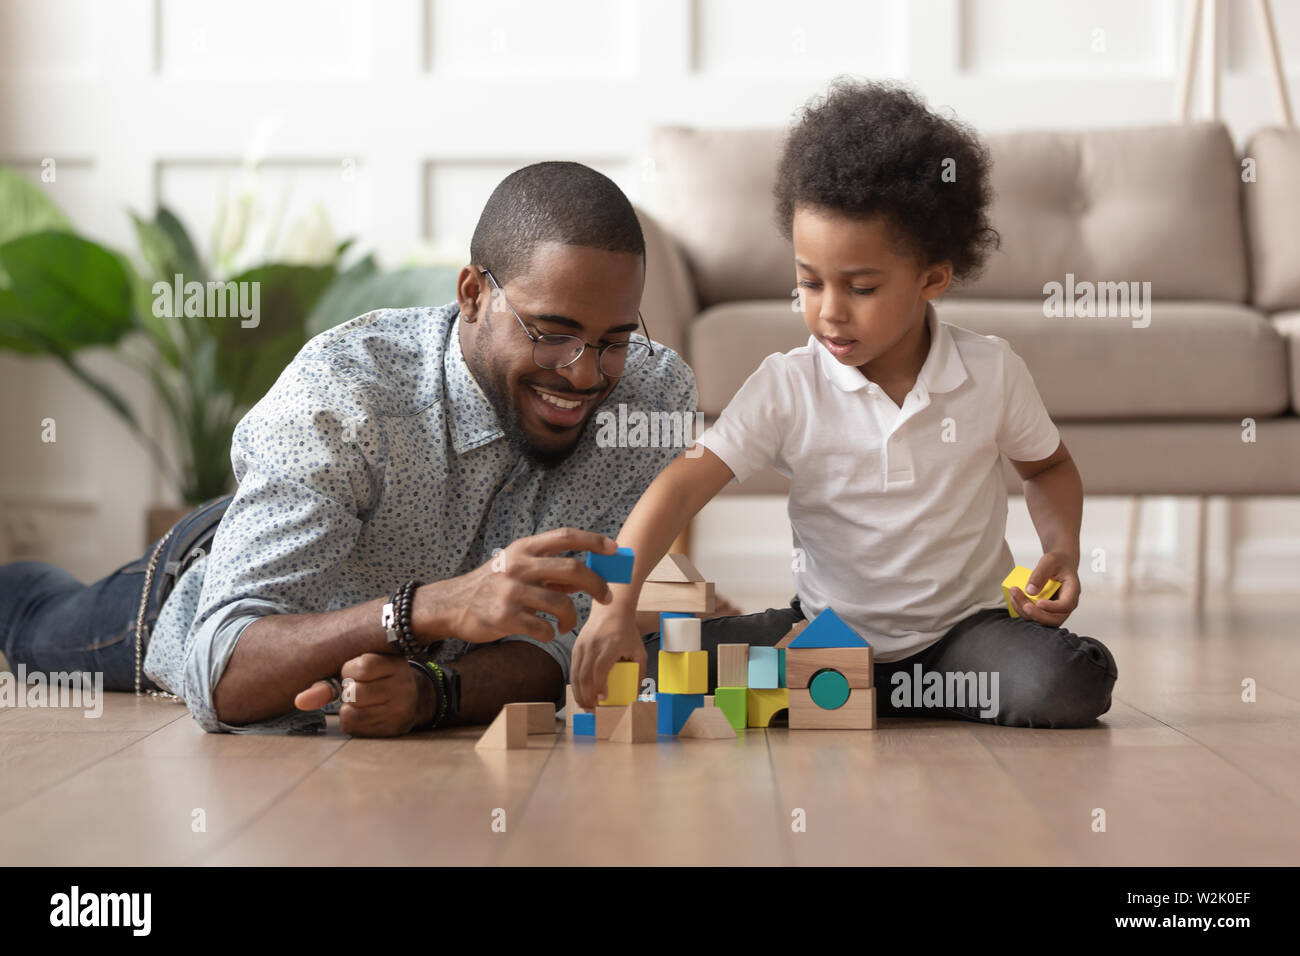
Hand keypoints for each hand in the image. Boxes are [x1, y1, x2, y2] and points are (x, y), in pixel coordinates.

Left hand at [294, 653, 429, 736]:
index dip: (350, 671)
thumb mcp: (361, 668)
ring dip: (348, 708)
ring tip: (361, 701)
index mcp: (397, 664)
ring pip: (351, 713)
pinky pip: (354, 728)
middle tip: (359, 687)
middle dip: (348, 691)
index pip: (362, 667)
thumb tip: (299, 701)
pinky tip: (364, 713)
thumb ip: (329, 681)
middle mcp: (403, 687)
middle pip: (354, 692)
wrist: (414, 698)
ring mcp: (400, 710)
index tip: (356, 671)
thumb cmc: (379, 678)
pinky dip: (351, 721)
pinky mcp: (393, 729)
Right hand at [414, 528, 617, 644]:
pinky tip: (545, 632)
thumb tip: (585, 578)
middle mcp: (519, 566)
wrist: (452, 605)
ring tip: (566, 624)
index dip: (593, 541)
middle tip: (606, 597)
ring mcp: (512, 592)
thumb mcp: (517, 568)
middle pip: (572, 569)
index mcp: (524, 549)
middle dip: (597, 584)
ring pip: (562, 604)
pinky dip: (551, 633)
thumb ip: (548, 571)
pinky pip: (544, 628)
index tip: (614, 549)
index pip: (565, 536)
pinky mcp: (505, 617)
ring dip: (572, 618)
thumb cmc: (492, 585)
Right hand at [571, 606, 646, 709]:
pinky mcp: (576, 646)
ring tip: (584, 706)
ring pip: (575, 673)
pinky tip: (580, 693)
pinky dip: (575, 683)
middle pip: (585, 675)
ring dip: (579, 692)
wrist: (612, 611)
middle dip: (587, 696)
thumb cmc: (627, 632)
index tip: (603, 699)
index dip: (600, 686)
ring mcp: (582, 645)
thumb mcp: (639, 651)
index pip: (600, 669)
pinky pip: (573, 668)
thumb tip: (636, 694)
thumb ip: (640, 672)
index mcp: (610, 645)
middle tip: (592, 710)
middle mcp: (593, 645)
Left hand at [1009, 552, 1079, 627]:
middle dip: (1037, 614)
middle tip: (1023, 604)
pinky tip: (1014, 597)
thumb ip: (1040, 574)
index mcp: (1072, 591)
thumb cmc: (1057, 563)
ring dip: (1025, 611)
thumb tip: (1030, 591)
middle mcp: (1066, 605)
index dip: (1052, 607)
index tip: (1039, 602)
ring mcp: (1056, 610)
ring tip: (1014, 594)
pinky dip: (1022, 609)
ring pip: (1042, 620)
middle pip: (1054, 619)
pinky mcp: (1045, 610)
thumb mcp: (1049, 561)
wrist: (1059, 565)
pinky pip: (1034, 615)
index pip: (1066, 605)